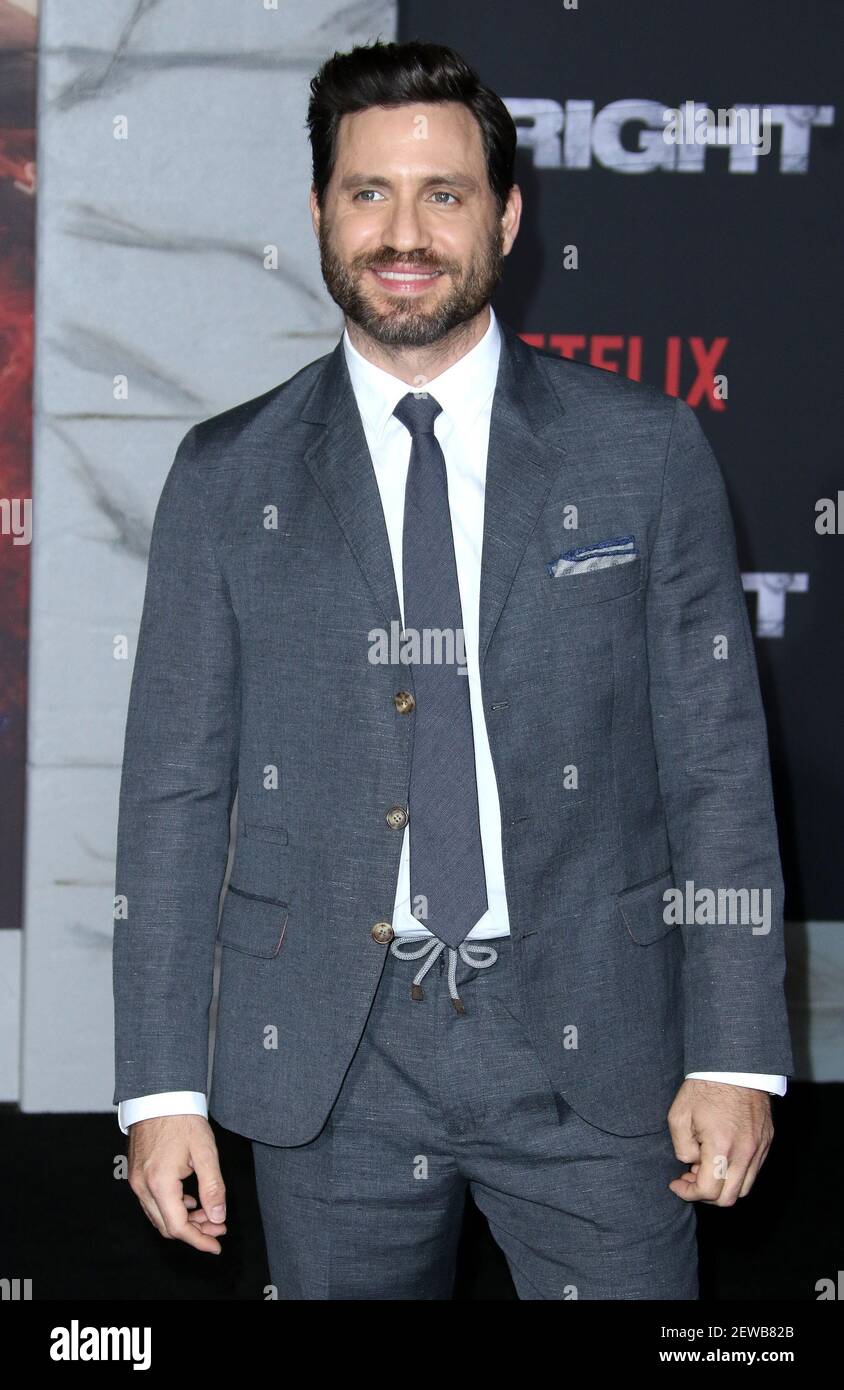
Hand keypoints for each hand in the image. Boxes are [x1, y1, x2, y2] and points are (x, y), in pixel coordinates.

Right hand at [127, 1114, 226, 1252]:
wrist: (159, 1096)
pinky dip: (172, 1209)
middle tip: (219, 1228)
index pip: (178, 1227)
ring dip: (184, 1222)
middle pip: (167, 1227)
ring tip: (209, 1215)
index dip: (199, 1240)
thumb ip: (213, 1188)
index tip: (217, 1245)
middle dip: (195, 1232)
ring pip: (159, 1217)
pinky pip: (153, 1203)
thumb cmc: (183, 1120)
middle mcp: (143, 1187)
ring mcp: (136, 1182)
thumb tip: (218, 1218)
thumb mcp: (205, 1152)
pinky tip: (191, 1202)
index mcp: (160, 1183)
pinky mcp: (136, 1175)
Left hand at [667, 1078, 773, 1205]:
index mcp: (721, 1146)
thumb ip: (681, 1147)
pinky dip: (736, 1174)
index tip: (676, 1184)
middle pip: (728, 1198)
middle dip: (705, 1195)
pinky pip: (753, 1171)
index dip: (688, 1193)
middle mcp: (745, 1152)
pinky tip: (721, 1157)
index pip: (708, 1190)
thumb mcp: (679, 1115)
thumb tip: (690, 1164)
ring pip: (744, 1188)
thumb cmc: (704, 1088)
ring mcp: (759, 1149)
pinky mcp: (766, 1142)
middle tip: (689, 1178)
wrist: (734, 1066)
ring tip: (705, 1166)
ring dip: (722, 1186)